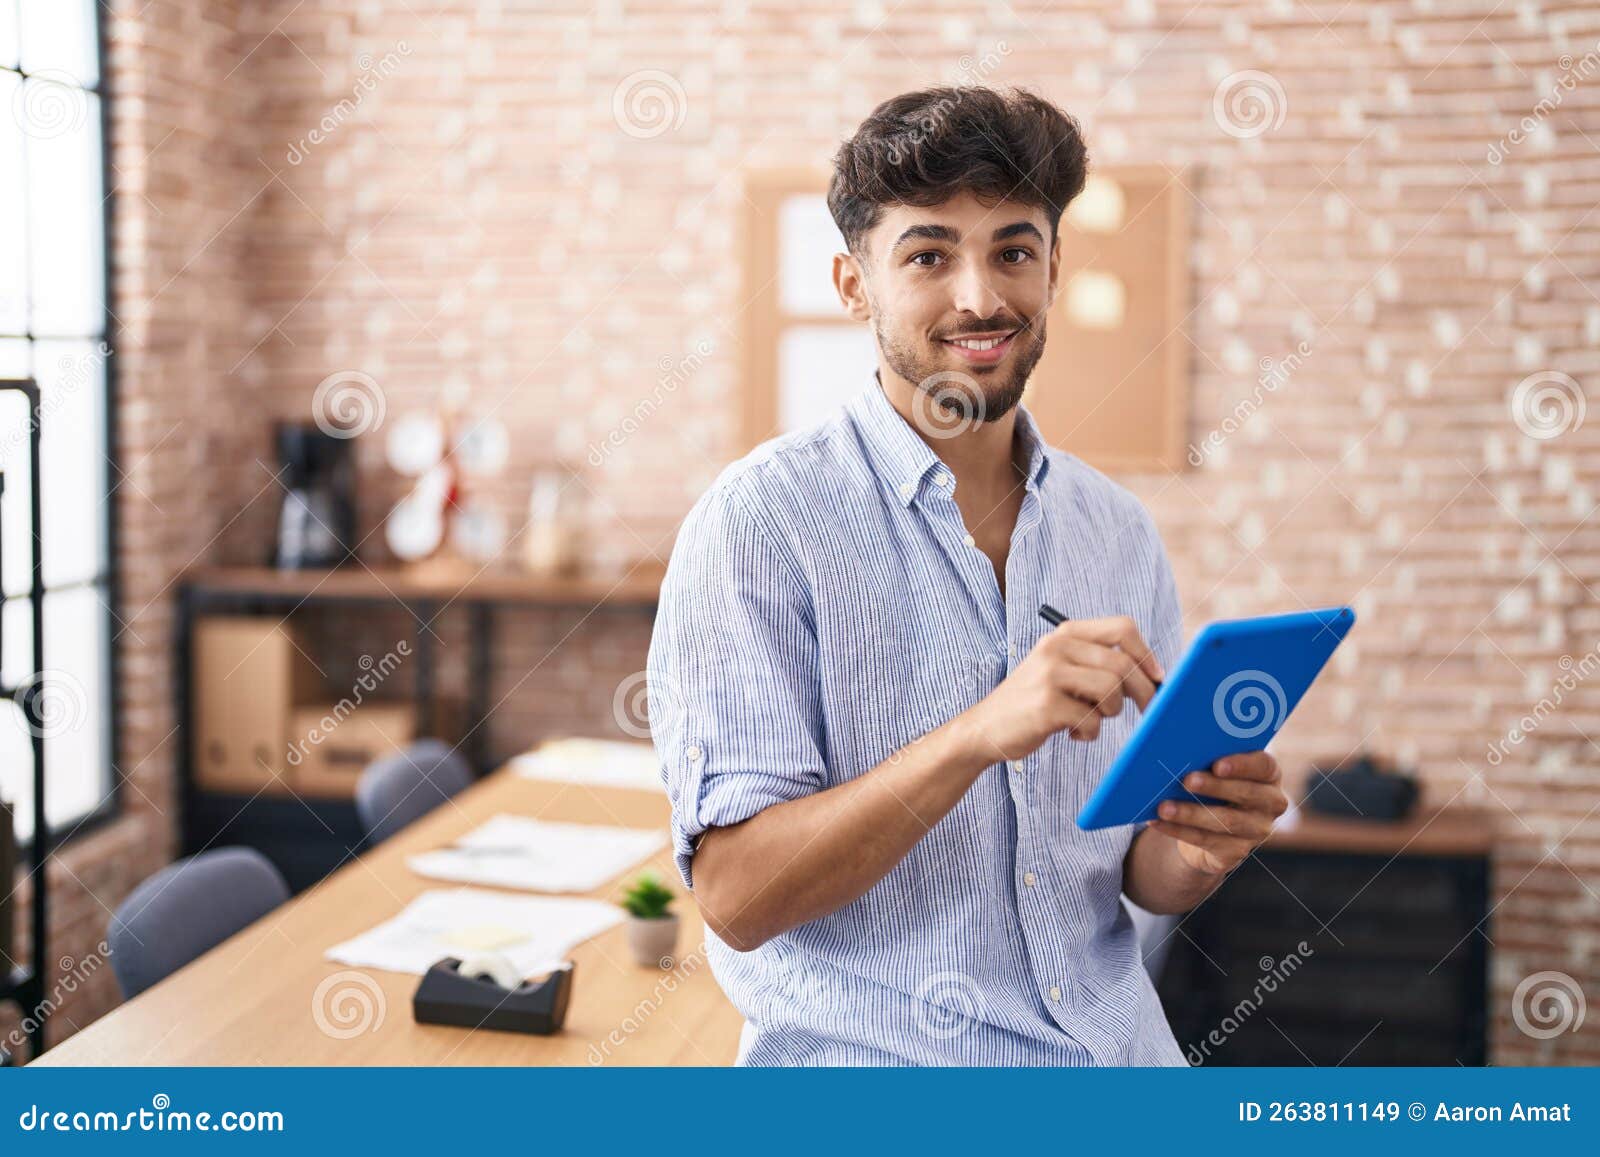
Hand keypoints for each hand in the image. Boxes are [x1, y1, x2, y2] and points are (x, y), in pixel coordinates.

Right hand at [960, 616, 1163, 762]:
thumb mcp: (1061, 669)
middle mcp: (1056, 648)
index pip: (1122, 628)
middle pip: (1122, 664)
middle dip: (1143, 693)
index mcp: (1063, 635)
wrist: (986, 727)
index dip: (1147, 653)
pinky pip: (1092, 720)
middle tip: (1147, 711)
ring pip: (1111, 692)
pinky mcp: (1046, 706)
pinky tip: (1071, 733)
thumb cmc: (1033, 701)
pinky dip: (1089, 733)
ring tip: (1090, 719)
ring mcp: (1049, 676)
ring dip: (1110, 713)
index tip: (1157, 677)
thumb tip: (1152, 676)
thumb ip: (1097, 664)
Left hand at [1145, 751, 1286, 876]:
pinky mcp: (1236, 852)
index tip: (1217, 764)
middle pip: (1246, 794)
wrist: (1207, 826)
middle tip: (1187, 780)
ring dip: (1191, 813)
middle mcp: (1270, 803)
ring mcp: (1256, 831)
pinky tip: (1158, 821)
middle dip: (1214, 787)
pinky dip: (1178, 830)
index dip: (1242, 765)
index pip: (1264, 766)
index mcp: (1268, 775)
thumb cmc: (1211, 785)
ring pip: (1225, 821)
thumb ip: (1206, 755)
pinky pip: (1206, 840)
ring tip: (1164, 806)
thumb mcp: (1213, 768)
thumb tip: (1177, 742)